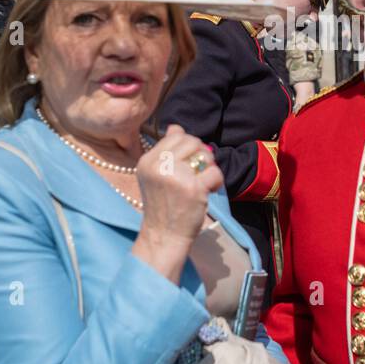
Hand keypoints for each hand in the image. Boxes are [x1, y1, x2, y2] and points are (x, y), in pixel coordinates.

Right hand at [130, 125, 221, 282]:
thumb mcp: (155, 175)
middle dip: (201, 155)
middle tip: (198, 173)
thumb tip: (175, 127)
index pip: (177, 136)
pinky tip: (207, 193)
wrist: (163, 236)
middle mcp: (159, 165)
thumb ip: (165, 151)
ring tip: (201, 183)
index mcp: (148, 160)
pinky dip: (216, 183)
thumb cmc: (162, 205)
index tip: (188, 164)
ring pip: (206, 155)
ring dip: (209, 169)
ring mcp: (176, 176)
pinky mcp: (193, 188)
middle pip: (193, 141)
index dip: (189, 147)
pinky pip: (215, 173)